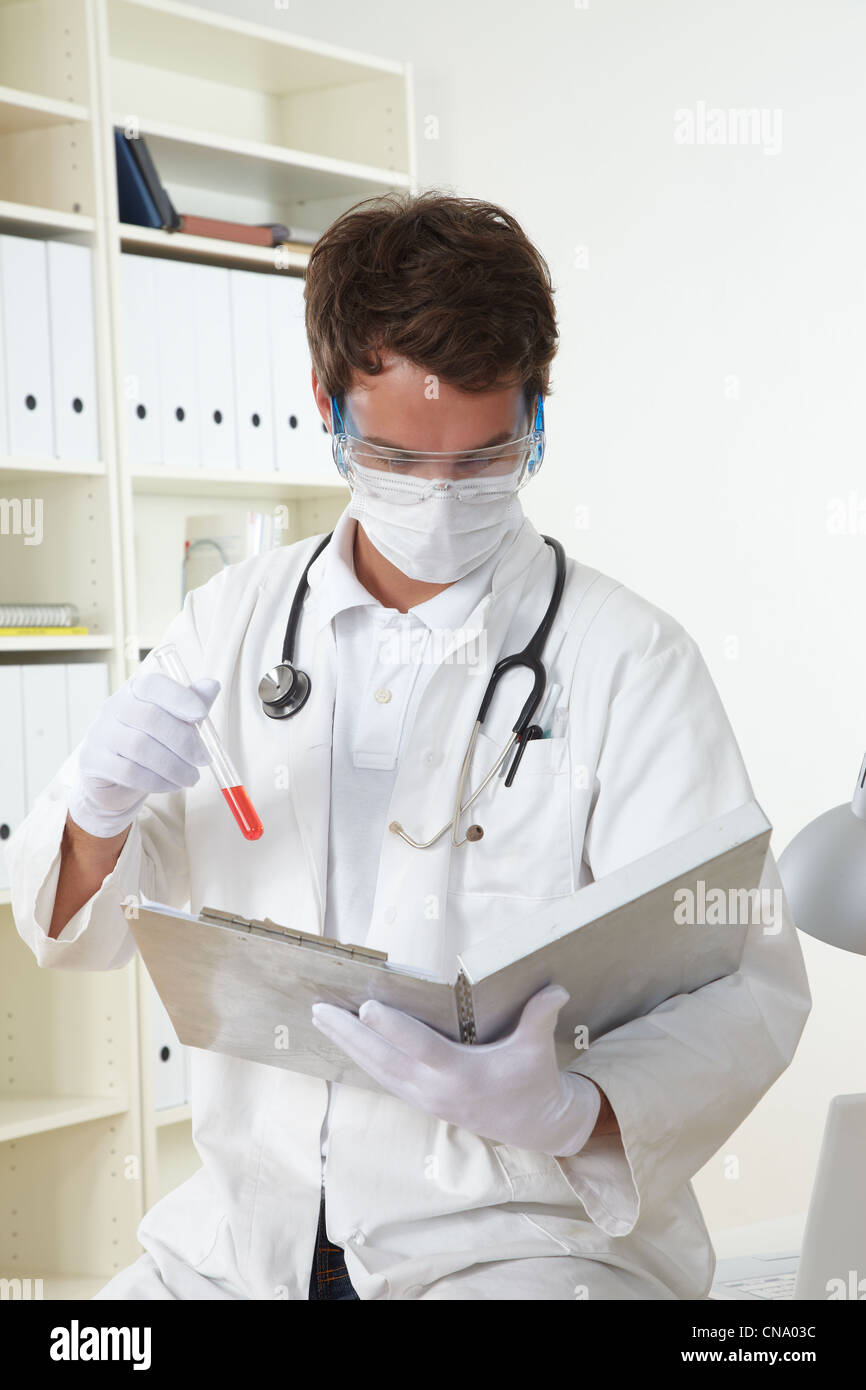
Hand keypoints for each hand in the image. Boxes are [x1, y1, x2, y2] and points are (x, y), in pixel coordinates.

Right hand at [67, 671, 219, 837]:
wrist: (115, 778)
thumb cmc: (151, 742)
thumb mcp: (174, 720)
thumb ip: (192, 703)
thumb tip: (212, 685)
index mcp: (134, 691)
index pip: (153, 685)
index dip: (179, 697)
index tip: (202, 715)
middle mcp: (113, 707)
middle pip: (150, 718)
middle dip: (183, 741)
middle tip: (204, 760)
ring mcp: (100, 734)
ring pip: (140, 747)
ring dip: (174, 766)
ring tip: (192, 778)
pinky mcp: (94, 762)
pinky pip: (129, 772)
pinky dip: (157, 781)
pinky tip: (172, 785)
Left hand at [311, 983, 600, 1155]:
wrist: (536, 1127)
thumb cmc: (535, 1081)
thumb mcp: (538, 1049)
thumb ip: (540, 1017)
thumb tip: (555, 988)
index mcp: (462, 1076)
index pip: (421, 1049)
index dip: (393, 1029)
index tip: (366, 1008)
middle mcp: (436, 1090)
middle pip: (383, 1060)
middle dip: (348, 1035)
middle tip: (318, 1010)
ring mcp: (426, 1098)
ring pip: (377, 1070)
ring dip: (347, 1045)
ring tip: (321, 1019)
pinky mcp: (423, 1101)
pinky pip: (384, 1077)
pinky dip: (363, 1057)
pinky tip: (345, 1040)